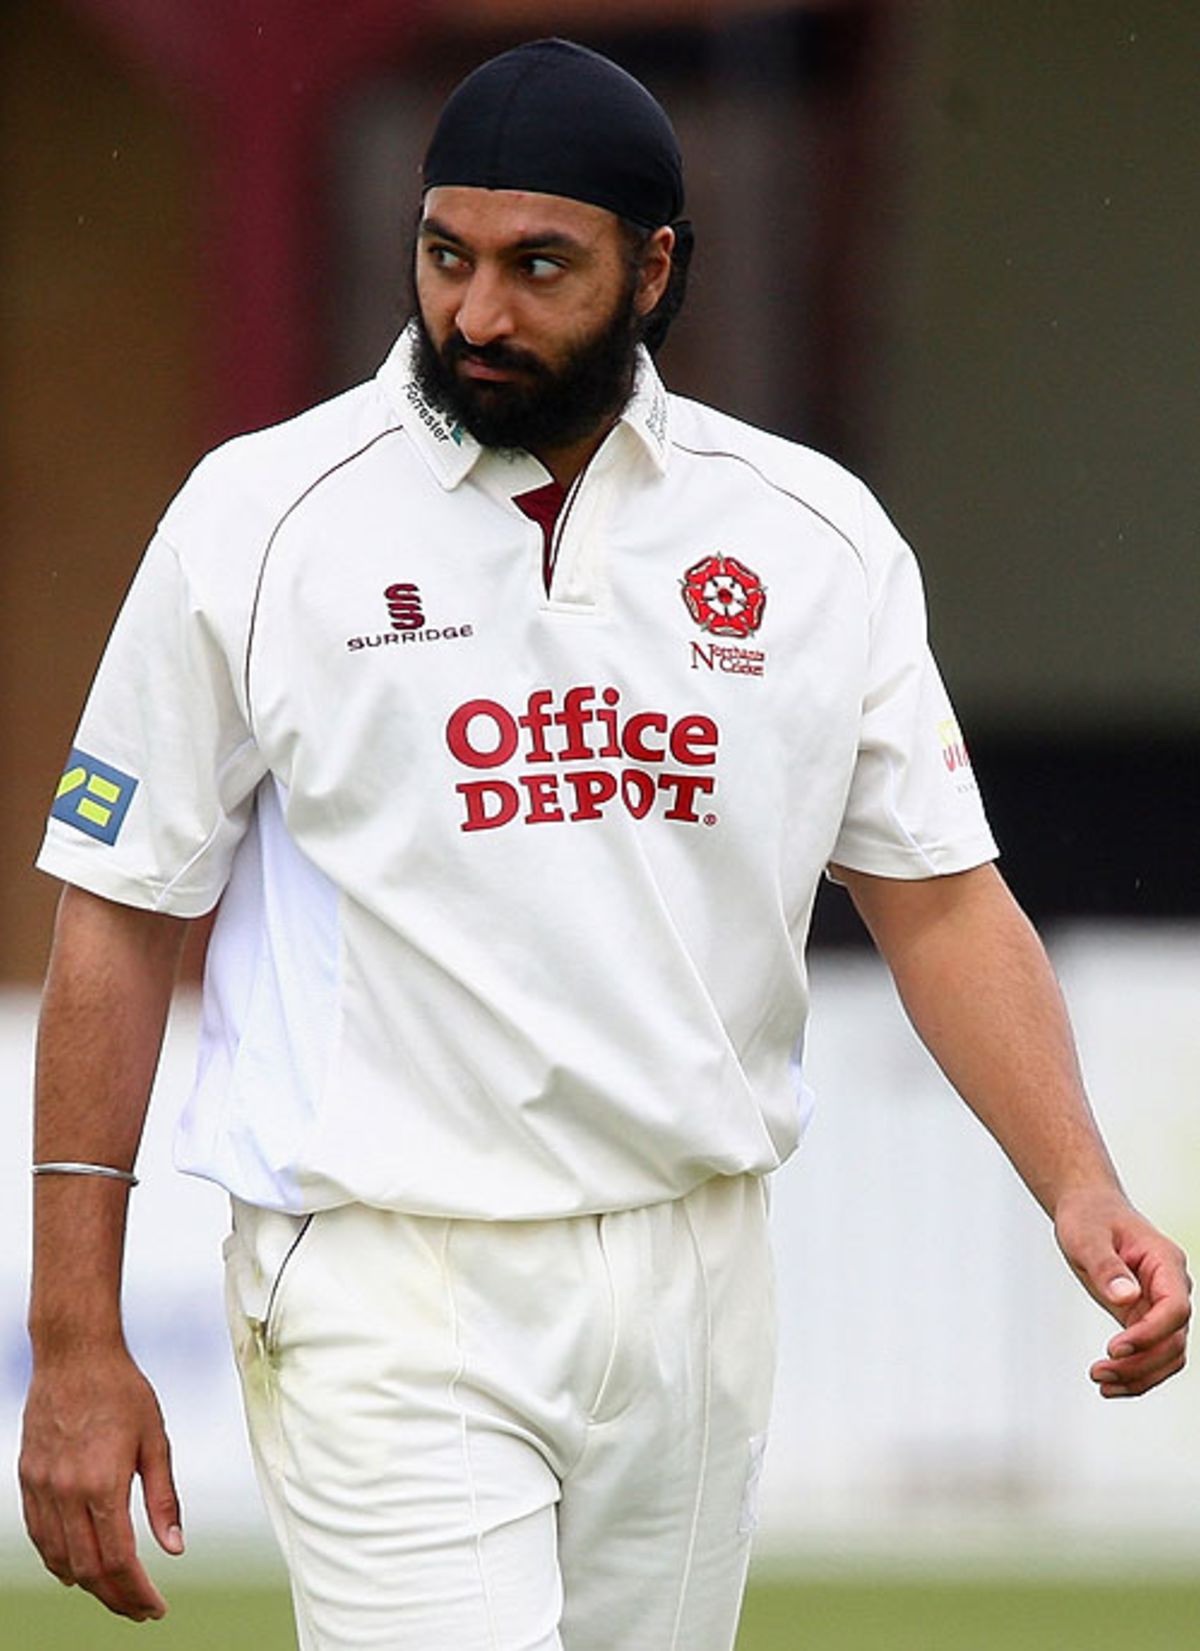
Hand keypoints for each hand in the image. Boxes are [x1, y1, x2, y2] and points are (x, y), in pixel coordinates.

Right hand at [19, 1345, 183, 1619]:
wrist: (74, 1355)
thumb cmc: (123, 1392)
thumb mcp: (156, 1440)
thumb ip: (163, 1498)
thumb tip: (175, 1549)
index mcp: (103, 1484)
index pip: (119, 1559)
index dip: (137, 1592)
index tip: (156, 1609)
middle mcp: (66, 1492)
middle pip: (88, 1569)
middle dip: (115, 1598)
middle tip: (140, 1610)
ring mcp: (42, 1488)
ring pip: (59, 1559)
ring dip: (87, 1585)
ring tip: (116, 1593)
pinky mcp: (28, 1479)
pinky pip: (40, 1536)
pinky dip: (58, 1561)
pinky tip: (78, 1568)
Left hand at [1055, 1187, 1191, 1396]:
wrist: (1088, 1209)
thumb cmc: (1089, 1216)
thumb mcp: (1087, 1235)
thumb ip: (1106, 1265)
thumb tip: (1126, 1297)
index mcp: (1166, 1263)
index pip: (1175, 1308)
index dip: (1149, 1334)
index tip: (1113, 1348)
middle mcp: (1171, 1288)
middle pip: (1174, 1340)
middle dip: (1141, 1364)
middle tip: (1099, 1372)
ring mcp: (1160, 1306)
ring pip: (1168, 1355)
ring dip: (1140, 1376)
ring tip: (1101, 1383)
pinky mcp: (1145, 1318)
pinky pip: (1151, 1354)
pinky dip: (1135, 1373)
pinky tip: (1109, 1386)